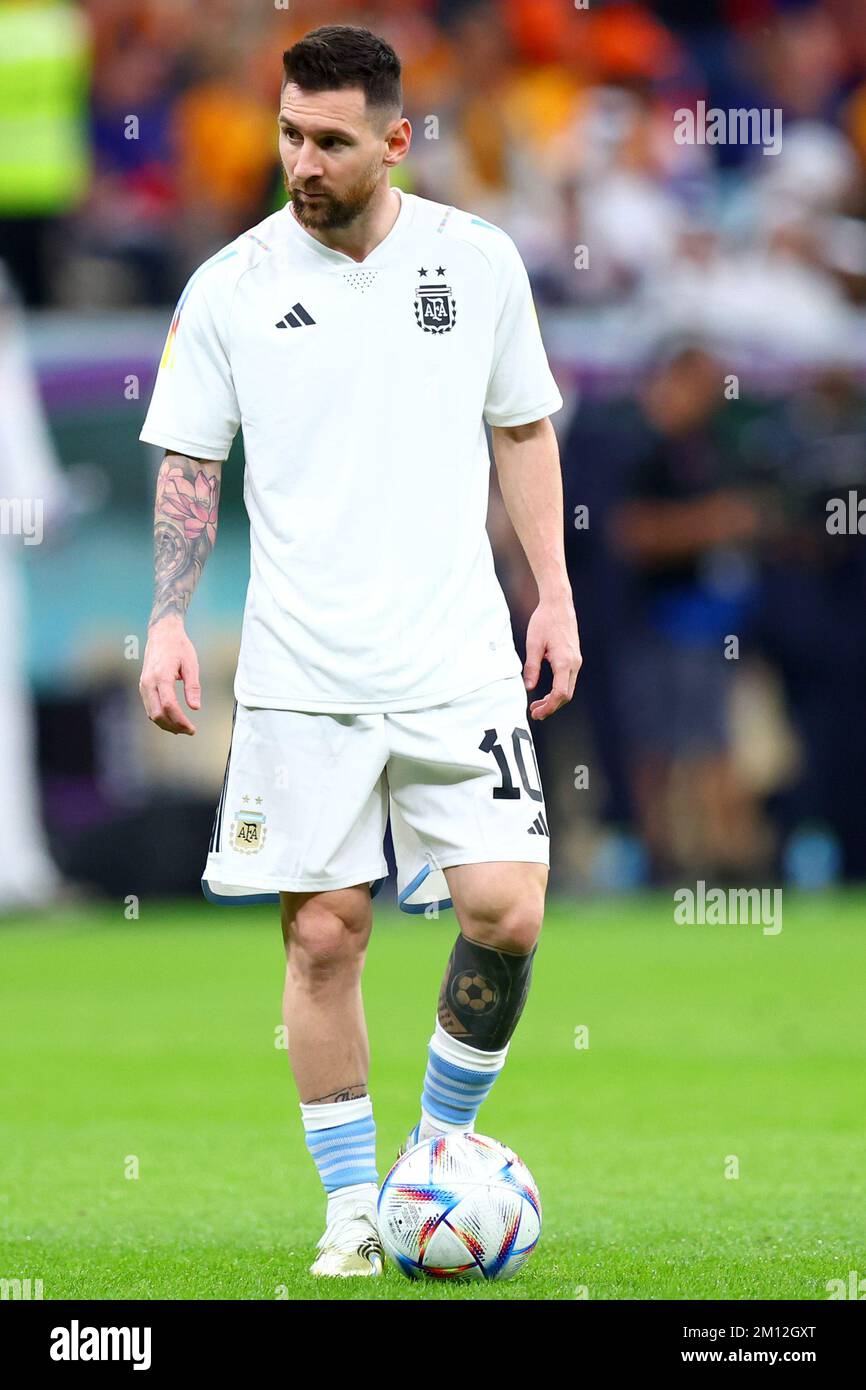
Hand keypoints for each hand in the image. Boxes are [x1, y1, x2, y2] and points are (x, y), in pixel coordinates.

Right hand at [139, 615, 200, 734]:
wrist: (162, 633)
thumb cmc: (179, 646)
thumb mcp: (191, 664)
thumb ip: (193, 687)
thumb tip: (195, 708)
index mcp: (161, 676)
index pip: (169, 706)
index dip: (181, 721)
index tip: (192, 728)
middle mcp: (148, 682)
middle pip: (157, 714)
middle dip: (173, 726)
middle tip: (190, 731)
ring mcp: (143, 685)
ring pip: (151, 714)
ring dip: (166, 725)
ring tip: (183, 729)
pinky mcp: (143, 686)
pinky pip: (149, 707)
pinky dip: (160, 717)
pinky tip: (173, 721)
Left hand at [523, 591, 581, 719]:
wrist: (558, 604)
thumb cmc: (545, 621)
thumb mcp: (533, 644)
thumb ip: (531, 667)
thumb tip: (529, 687)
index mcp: (564, 662)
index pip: (560, 693)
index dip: (548, 706)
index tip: (536, 712)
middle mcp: (574, 663)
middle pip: (566, 695)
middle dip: (551, 706)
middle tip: (535, 712)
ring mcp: (576, 661)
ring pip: (568, 688)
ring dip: (555, 699)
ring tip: (538, 704)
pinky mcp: (574, 657)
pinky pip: (568, 680)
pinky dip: (558, 690)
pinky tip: (546, 692)